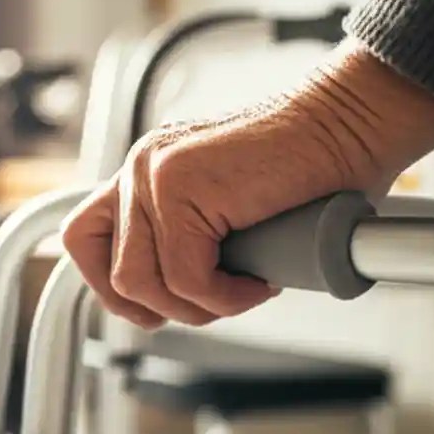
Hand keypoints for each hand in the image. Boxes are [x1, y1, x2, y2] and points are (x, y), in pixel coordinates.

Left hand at [61, 39, 433, 328]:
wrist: (350, 126)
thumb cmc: (308, 172)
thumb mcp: (226, 212)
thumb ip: (186, 237)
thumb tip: (167, 299)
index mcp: (143, 172)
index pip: (83, 238)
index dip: (112, 288)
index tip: (156, 308)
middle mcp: (140, 167)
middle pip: (115, 274)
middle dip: (165, 308)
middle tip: (215, 301)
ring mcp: (155, 172)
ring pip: (145, 283)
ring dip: (201, 306)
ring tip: (245, 287)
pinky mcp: (181, 185)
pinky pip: (186, 278)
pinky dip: (227, 297)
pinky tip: (259, 281)